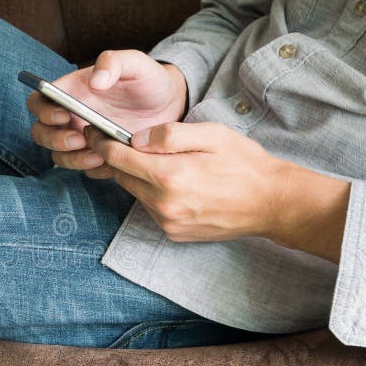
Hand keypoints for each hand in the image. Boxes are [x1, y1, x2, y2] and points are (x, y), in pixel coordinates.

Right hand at [27, 50, 187, 177]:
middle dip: (54, 139)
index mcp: (71, 92)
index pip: (39, 101)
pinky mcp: (97, 158)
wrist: (172, 105)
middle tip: (79, 139)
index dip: (43, 111)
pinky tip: (111, 164)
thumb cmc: (148, 80)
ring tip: (98, 155)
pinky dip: (93, 170)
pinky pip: (85, 170)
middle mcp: (70, 117)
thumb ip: (114, 62)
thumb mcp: (136, 63)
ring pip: (58, 156)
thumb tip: (95, 80)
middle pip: (40, 133)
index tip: (64, 115)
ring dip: (72, 159)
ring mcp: (82, 140)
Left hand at [84, 121, 291, 241]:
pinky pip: (151, 208)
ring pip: (136, 193)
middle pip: (122, 176)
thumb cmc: (244, 164)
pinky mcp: (173, 234)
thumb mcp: (211, 135)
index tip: (93, 131)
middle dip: (118, 158)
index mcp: (169, 176)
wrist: (272, 203)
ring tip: (157, 161)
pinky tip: (174, 183)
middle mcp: (163, 204)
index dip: (101, 141)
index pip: (118, 157)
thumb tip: (135, 139)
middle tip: (117, 141)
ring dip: (138, 177)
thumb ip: (169, 135)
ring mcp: (167, 222)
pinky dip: (154, 194)